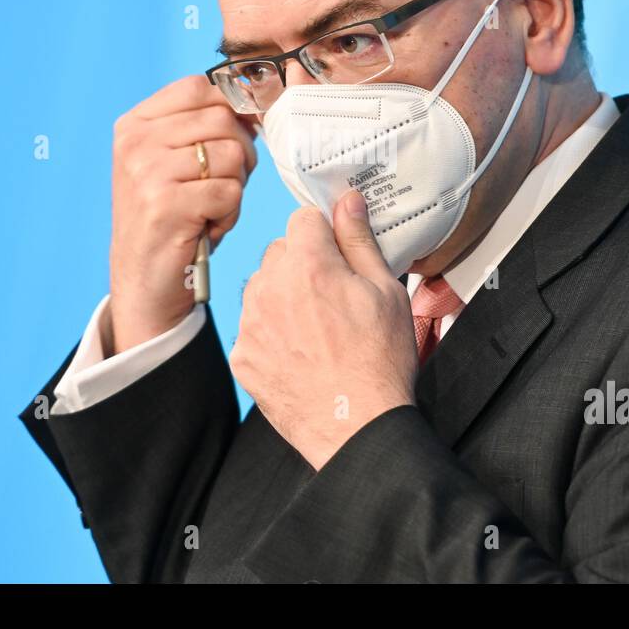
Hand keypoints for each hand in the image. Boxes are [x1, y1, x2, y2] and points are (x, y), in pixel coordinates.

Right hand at [109, 75, 258, 350]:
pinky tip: (208, 226)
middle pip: (222, 119)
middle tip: (223, 185)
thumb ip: (205, 128)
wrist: (144, 281)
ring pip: (231, 154)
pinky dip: (230, 213)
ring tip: (212, 208)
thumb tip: (259, 100)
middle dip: (240, 154)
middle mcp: (136, 142)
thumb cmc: (172, 218)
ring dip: (235, 186)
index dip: (232, 109)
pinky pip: (229, 192)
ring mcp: (147, 172)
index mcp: (135, 124)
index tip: (239, 138)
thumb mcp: (175, 162)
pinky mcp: (165, 205)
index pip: (200, 87)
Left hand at [230, 190, 418, 470]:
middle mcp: (269, 287)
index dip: (325, 234)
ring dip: (283, 295)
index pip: (303, 218)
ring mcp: (251, 324)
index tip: (338, 255)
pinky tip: (300, 352)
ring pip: (262, 286)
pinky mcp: (243, 356)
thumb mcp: (386, 291)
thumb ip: (359, 240)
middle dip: (303, 263)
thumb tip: (347, 201)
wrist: (357, 427)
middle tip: (333, 297)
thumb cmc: (380, 360)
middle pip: (280, 251)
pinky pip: (252, 325)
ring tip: (317, 327)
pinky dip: (271, 332)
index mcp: (308, 264)